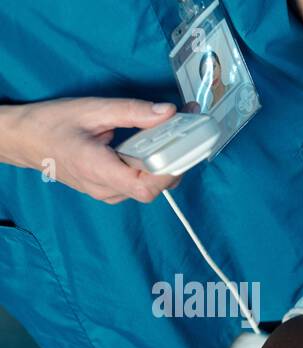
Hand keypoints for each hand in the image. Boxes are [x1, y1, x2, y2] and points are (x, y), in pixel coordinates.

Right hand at [0, 98, 181, 202]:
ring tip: (173, 134)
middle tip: (187, 131)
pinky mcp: (112, 189)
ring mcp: (109, 192)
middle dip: (174, 159)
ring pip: (151, 185)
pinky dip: (153, 164)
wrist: (25, 140)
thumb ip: (131, 112)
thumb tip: (168, 112)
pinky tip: (156, 144)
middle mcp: (106, 188)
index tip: (183, 145)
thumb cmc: (51, 124)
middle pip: (154, 186)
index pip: (144, 186)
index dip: (169, 170)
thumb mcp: (91, 109)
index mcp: (97, 169)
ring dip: (166, 161)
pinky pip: (141, 181)